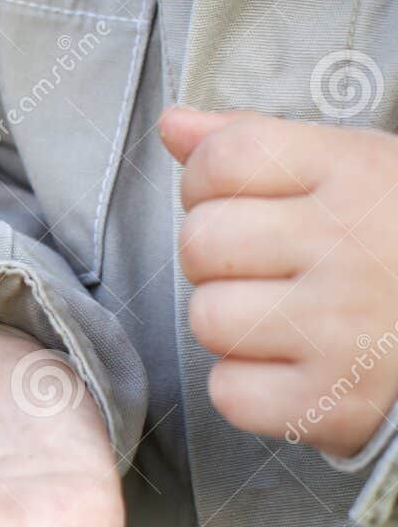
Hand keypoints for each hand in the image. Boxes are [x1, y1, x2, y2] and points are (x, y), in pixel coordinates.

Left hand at [161, 106, 397, 456]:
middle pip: (200, 242)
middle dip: (218, 258)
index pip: (222, 160)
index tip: (246, 201)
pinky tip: (296, 368)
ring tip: (288, 319)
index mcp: (355, 175)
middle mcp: (350, 245)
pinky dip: (250, 389)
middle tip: (270, 268)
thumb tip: (172, 125)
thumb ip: (254, 142)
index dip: (209, 182)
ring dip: (233, 325)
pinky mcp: (339, 401)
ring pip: (208, 319)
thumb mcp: (353, 169)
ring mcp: (344, 326)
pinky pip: (231, 393)